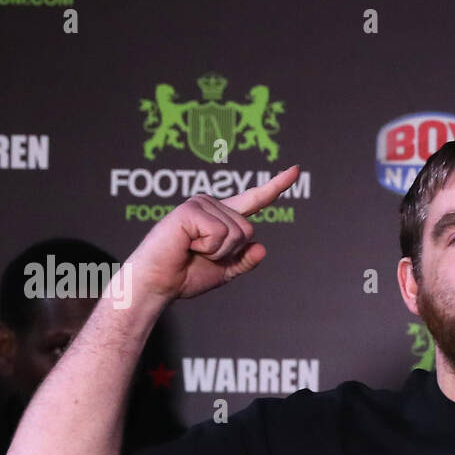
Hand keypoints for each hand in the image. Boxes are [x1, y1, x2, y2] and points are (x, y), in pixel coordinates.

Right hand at [123, 166, 299, 301]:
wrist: (158, 285)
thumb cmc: (185, 276)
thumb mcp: (224, 271)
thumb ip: (244, 261)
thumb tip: (262, 248)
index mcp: (221, 217)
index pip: (254, 199)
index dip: (276, 186)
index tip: (296, 169)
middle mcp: (211, 205)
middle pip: (248, 230)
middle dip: (230, 252)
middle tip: (201, 255)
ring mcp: (200, 204)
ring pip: (237, 233)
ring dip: (218, 252)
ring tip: (192, 251)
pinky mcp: (190, 210)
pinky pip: (220, 233)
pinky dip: (209, 248)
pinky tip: (188, 246)